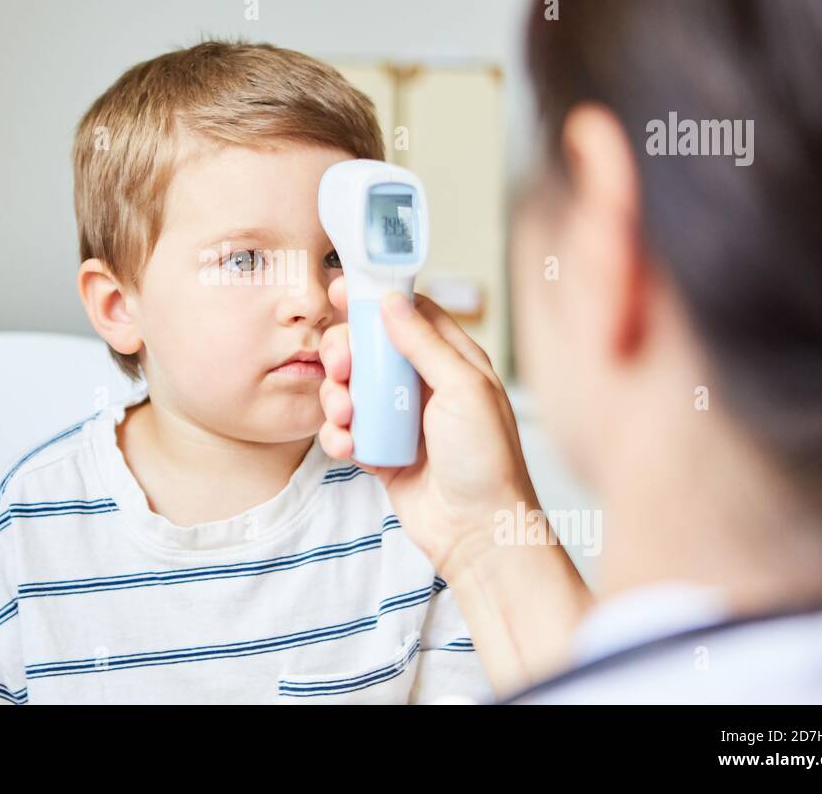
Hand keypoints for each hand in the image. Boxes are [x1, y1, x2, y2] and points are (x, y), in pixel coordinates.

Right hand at [318, 276, 532, 576]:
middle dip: (346, 353)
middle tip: (340, 366)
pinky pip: (345, 431)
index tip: (342, 290)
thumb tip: (392, 301)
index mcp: (453, 361)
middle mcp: (424, 385)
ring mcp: (399, 419)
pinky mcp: (380, 450)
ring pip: (351, 388)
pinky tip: (345, 446)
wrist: (477, 532)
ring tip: (344, 416)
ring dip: (336, 397)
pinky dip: (337, 435)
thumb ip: (425, 343)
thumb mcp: (462, 389)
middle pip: (370, 348)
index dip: (375, 299)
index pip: (410, 314)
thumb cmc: (485, 461)